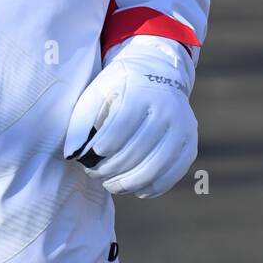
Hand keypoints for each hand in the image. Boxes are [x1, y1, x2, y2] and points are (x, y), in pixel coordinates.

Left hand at [63, 35, 197, 198]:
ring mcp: (182, 128)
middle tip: (94, 174)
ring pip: (155, 167)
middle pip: (137, 150)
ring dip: (129, 183)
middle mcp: (166, 109)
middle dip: (111, 168)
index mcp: (142, 91)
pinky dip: (152, 187)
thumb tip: (72, 154)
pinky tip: (135, 189)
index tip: (90, 156)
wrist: (160, 73)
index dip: (103, 146)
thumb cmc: (122, 86)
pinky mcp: (189, 144)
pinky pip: (172, 174)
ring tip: (110, 185)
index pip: (121, 126)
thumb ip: (83, 117)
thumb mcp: (100, 89)